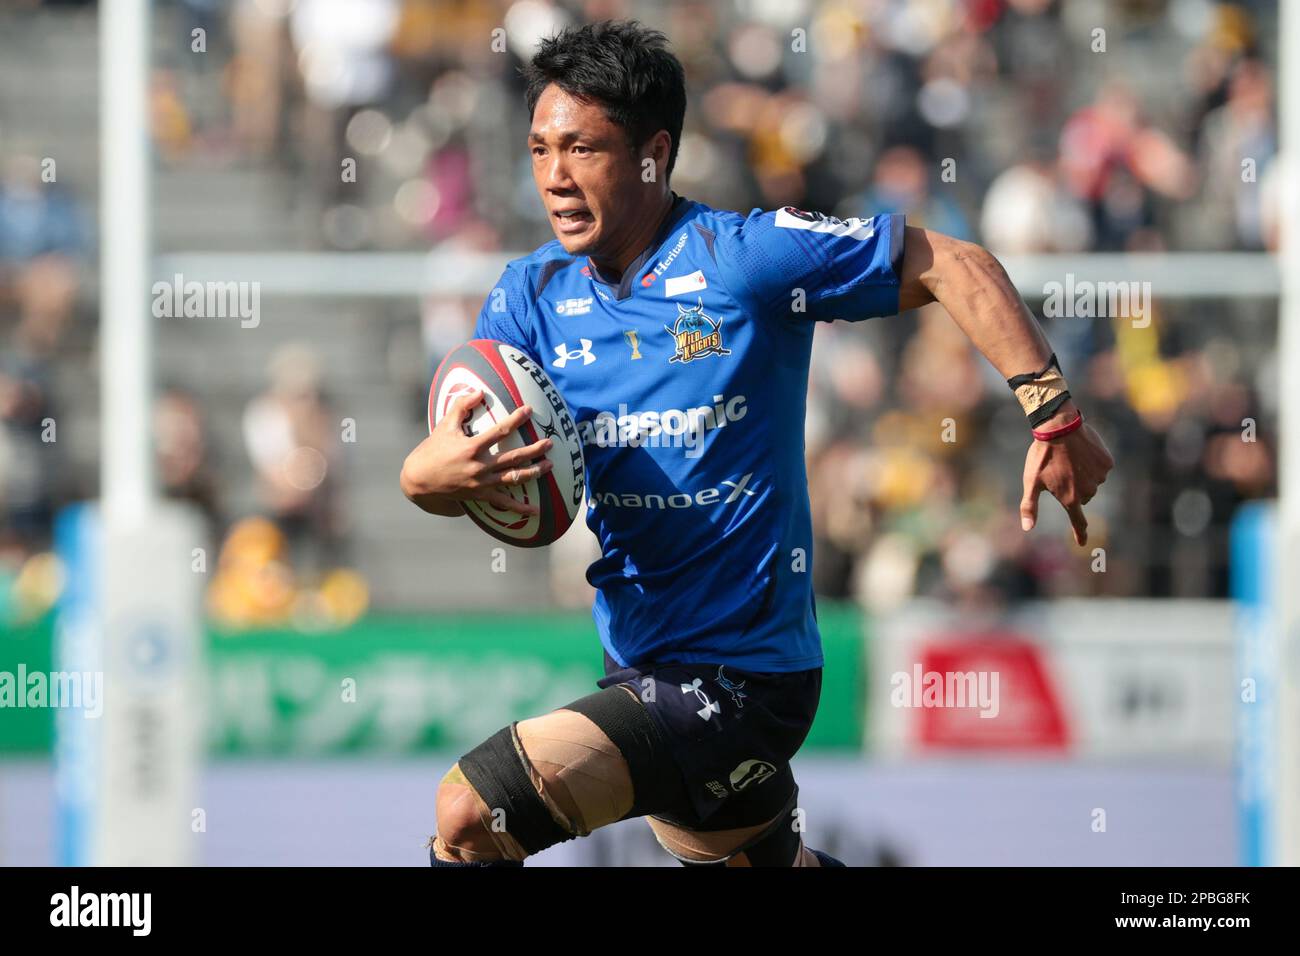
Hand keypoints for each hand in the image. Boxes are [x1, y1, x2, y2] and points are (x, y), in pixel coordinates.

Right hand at [400, 388, 552, 516]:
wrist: (418, 480)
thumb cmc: (431, 451)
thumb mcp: (444, 425)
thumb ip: (461, 406)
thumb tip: (479, 390)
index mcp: (472, 447)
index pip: (500, 431)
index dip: (516, 419)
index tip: (529, 410)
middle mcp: (480, 466)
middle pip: (514, 457)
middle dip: (535, 450)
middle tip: (550, 443)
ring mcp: (481, 483)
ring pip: (513, 478)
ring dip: (534, 472)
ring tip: (549, 467)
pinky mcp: (479, 496)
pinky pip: (503, 503)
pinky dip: (519, 508)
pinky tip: (535, 511)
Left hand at [1019, 405, 1113, 545]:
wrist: (1058, 427)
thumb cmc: (1041, 456)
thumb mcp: (1031, 482)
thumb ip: (1029, 507)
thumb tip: (1027, 528)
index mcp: (1070, 499)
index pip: (1078, 521)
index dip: (1079, 533)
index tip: (1082, 544)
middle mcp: (1088, 491)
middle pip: (1083, 497)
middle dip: (1073, 488)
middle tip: (1060, 470)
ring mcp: (1099, 477)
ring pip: (1092, 481)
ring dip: (1082, 473)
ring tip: (1069, 458)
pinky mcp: (1107, 463)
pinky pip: (1100, 467)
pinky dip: (1092, 462)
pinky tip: (1081, 451)